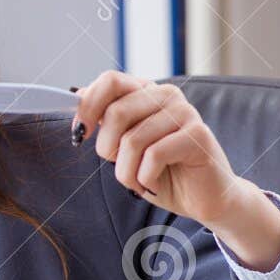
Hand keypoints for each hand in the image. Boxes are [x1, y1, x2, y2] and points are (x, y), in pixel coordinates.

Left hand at [72, 71, 279, 267]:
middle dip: (107, 149)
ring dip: (126, 172)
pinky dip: (145, 178)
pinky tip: (154, 182)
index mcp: (147, 92)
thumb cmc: (161, 172)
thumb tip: (78, 95)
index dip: (88, 107)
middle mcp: (166, 95)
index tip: (81, 134)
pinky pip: (153, 156)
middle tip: (121, 167)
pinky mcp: (198, 135)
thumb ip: (107, 120)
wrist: (201, 199)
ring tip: (139, 181)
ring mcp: (185, 112)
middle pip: (116, 113)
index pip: (110, 80)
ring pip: (132, 140)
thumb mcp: (124, 145)